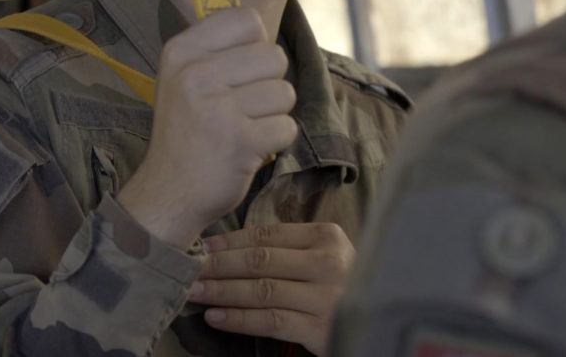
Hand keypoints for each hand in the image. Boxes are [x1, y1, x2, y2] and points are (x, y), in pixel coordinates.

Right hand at [116, 7, 294, 248]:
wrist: (167, 194)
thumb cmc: (186, 132)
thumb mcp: (182, 79)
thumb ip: (218, 50)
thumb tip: (262, 26)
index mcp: (181, 51)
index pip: (247, 19)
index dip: (255, 45)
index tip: (237, 72)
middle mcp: (195, 74)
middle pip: (274, 56)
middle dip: (269, 84)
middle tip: (241, 108)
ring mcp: (217, 108)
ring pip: (285, 92)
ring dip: (273, 115)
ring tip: (244, 128)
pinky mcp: (240, 141)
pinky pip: (287, 127)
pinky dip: (276, 141)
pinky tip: (250, 148)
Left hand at [188, 222, 353, 354]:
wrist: (380, 319)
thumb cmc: (342, 284)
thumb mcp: (323, 257)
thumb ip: (289, 249)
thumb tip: (227, 248)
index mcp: (327, 237)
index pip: (266, 236)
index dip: (228, 242)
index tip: (200, 246)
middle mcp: (329, 263)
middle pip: (260, 261)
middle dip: (218, 266)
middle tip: (185, 269)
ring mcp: (327, 298)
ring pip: (261, 291)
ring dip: (221, 292)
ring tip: (193, 292)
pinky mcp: (321, 330)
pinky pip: (270, 321)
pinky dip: (238, 319)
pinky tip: (216, 317)